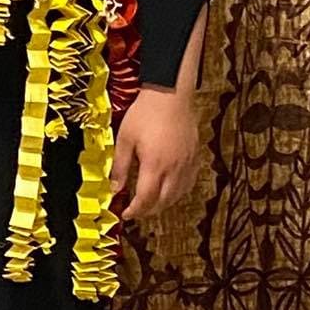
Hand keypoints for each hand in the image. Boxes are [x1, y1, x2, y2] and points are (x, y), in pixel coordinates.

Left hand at [111, 85, 203, 222]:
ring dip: (163, 203)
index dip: (135, 210)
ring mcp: (188, 164)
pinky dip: (178, 192)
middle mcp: (174, 169)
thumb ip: (120, 166)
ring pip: (178, 194)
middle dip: (148, 210)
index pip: (146, 199)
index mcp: (155, 165)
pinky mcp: (195, 157)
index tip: (126, 214)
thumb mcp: (124, 139)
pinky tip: (169, 190)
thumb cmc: (144, 114)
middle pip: (164, 201)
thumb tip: (114, 188)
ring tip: (150, 204)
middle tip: (136, 211)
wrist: (170, 95)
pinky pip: (189, 183)